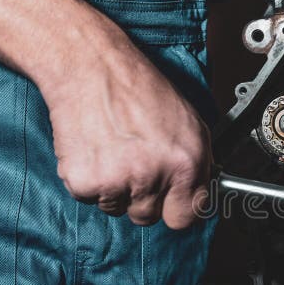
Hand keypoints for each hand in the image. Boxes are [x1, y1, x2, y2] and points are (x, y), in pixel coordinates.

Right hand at [38, 27, 211, 228]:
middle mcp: (154, 176)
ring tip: (113, 150)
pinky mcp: (84, 182)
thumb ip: (198, 162)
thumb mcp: (189, 121)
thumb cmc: (139, 88)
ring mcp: (117, 181)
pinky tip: (94, 149)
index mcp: (186, 163)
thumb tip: (199, 190)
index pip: (186, 218)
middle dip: (143, 197)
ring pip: (117, 208)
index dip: (176, 209)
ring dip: (115, 188)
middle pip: (149, 217)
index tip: (170, 201)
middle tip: (134, 163)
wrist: (91, 67)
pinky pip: (89, 198)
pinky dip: (89, 180)